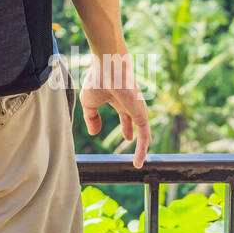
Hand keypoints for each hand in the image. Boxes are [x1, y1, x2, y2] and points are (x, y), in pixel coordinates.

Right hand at [79, 53, 150, 167]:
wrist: (109, 70)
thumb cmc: (98, 81)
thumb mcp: (89, 102)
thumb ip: (91, 118)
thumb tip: (94, 133)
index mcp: (118, 97)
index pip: (124, 113)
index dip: (125, 125)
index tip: (126, 135)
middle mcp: (130, 103)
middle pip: (133, 119)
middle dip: (131, 130)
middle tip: (130, 138)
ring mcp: (137, 109)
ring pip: (142, 131)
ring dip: (141, 147)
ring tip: (139, 161)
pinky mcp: (141, 115)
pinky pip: (144, 136)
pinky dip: (142, 150)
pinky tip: (139, 162)